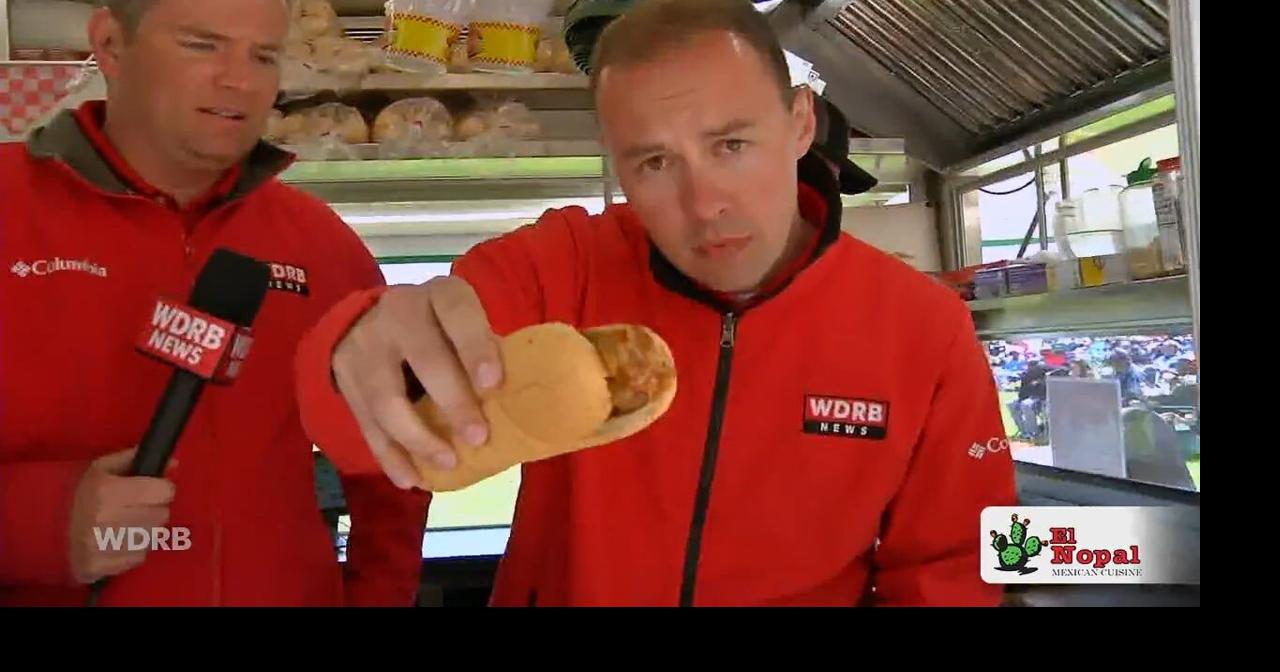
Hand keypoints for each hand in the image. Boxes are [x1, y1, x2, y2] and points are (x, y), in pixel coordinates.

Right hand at [68, 448, 176, 584]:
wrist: (45, 527)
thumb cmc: (79, 493)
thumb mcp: (102, 468)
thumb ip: (136, 460)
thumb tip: (174, 463)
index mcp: (107, 491)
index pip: (163, 492)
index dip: (161, 489)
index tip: (152, 489)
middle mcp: (105, 519)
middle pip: (162, 515)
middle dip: (154, 509)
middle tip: (137, 507)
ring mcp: (102, 546)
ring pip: (153, 537)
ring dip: (146, 530)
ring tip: (127, 523)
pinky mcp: (100, 566)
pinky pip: (139, 557)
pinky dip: (134, 549)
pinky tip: (119, 540)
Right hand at [332, 278, 502, 489]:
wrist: (365, 322)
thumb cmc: (438, 329)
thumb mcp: (461, 324)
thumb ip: (486, 354)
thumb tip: (529, 405)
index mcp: (439, 295)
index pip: (458, 314)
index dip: (475, 348)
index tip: (494, 384)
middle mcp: (398, 314)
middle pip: (424, 358)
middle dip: (454, 402)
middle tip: (479, 437)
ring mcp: (365, 348)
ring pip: (387, 399)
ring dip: (420, 438)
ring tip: (449, 463)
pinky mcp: (346, 383)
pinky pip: (367, 426)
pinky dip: (391, 457)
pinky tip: (412, 479)